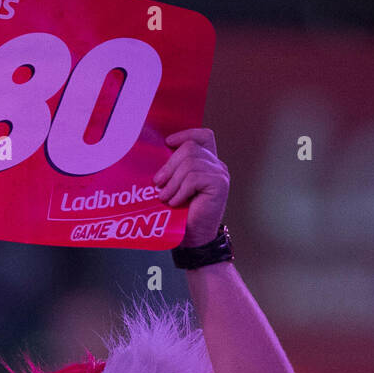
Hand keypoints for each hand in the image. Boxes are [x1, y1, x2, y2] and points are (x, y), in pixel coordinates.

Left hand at [155, 129, 228, 246]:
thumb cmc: (182, 214)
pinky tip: (175, 202)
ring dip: (172, 182)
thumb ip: (173, 169)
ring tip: (165, 196)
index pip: (203, 136)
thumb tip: (153, 153)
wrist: (194, 238)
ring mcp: (220, 174)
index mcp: (207, 162)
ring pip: (190, 164)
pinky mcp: (220, 184)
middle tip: (157, 182)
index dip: (186, 134)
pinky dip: (180, 191)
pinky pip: (193, 178)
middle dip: (169, 164)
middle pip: (190, 148)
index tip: (167, 143)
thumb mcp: (174, 186)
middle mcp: (217, 165)